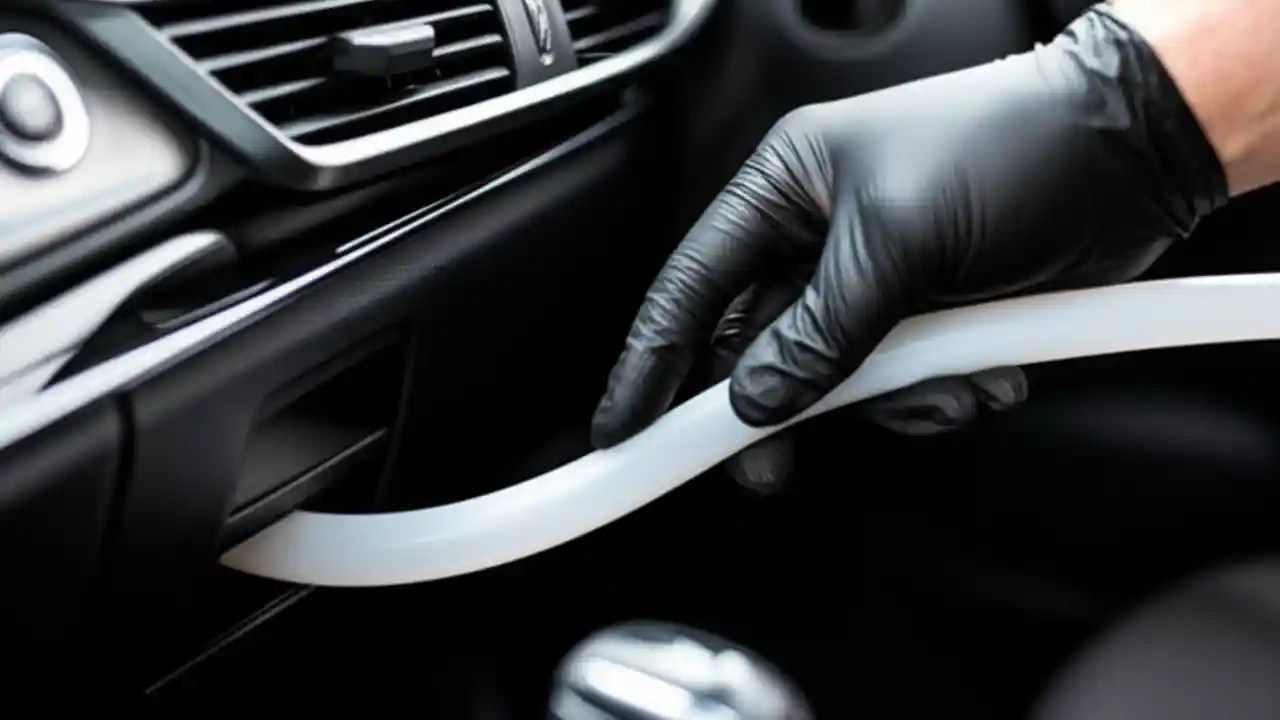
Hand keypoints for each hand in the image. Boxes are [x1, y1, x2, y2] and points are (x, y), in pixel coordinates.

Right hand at [591, 6, 1226, 488]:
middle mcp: (820, 234)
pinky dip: (935, 398)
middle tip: (766, 465)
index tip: (627, 423)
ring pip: (832, 378)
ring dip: (886, 404)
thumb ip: (820, 331)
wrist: (1131, 153)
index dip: (653, 358)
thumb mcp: (897, 240)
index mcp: (787, 186)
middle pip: (757, 345)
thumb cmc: (1014, 148)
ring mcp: (875, 280)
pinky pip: (898, 387)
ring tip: (944, 386)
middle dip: (777, 406)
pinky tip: (982, 374)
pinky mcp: (928, 317)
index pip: (693, 283)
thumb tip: (758, 399)